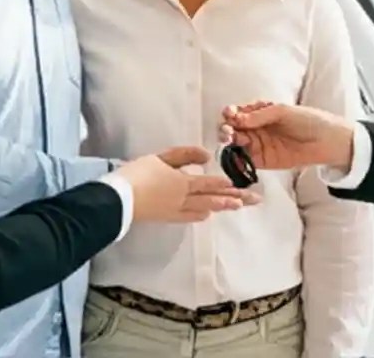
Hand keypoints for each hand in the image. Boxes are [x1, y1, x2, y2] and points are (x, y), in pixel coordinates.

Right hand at [115, 146, 258, 222]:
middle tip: (254, 201)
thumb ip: (184, 155)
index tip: (240, 185)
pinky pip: (189, 217)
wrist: (119, 199)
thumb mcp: (161, 158)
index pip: (208, 183)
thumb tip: (206, 156)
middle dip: (234, 199)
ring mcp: (176, 210)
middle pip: (212, 198)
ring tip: (238, 206)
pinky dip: (202, 215)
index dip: (224, 184)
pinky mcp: (167, 217)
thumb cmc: (138, 174)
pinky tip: (207, 215)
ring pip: (204, 209)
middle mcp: (184, 199)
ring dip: (222, 207)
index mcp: (182, 182)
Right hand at [220, 102, 355, 171]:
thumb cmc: (309, 120)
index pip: (238, 112)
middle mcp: (256, 128)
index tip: (229, 113)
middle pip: (233, 127)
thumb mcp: (283, 111)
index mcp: (260, 112)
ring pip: (236, 143)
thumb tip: (237, 118)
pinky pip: (245, 160)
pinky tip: (233, 156)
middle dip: (227, 127)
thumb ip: (260, 116)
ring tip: (230, 138)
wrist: (328, 141)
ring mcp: (258, 144)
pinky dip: (236, 159)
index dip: (231, 112)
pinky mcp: (262, 160)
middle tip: (227, 129)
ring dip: (229, 141)